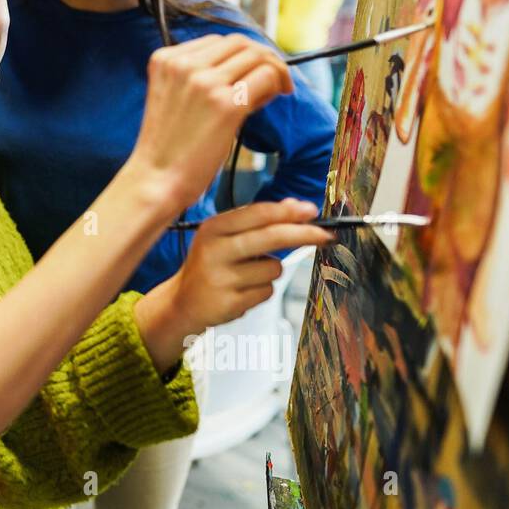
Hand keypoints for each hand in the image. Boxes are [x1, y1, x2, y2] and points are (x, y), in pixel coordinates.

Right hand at [124, 35, 292, 210]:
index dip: (239, 55)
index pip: (216, 41)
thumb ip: (197, 77)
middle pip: (239, 43)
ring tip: (275, 91)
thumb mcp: (171, 98)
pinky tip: (274, 99)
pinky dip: (276, 84)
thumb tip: (245, 68)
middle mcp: (184, 64)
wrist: (155, 180)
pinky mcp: (225, 104)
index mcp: (165, 59)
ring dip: (273, 70)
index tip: (247, 74)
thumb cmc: (167, 148)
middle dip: (261, 57)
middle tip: (273, 79)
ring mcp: (204, 82)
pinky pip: (265, 77)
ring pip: (256, 56)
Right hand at [134, 199, 331, 369]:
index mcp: (214, 228)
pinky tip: (242, 291)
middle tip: (327, 236)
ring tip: (248, 275)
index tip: (312, 211)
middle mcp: (214, 250)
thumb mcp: (225, 237)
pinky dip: (261, 291)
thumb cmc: (210, 264)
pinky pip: (267, 292)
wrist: (182, 302)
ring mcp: (221, 278)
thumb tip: (294, 205)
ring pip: (274, 269)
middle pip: (271, 237)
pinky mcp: (229, 303)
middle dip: (304, 235)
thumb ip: (257, 221)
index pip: (258, 214)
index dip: (289, 212)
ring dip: (271, 272)